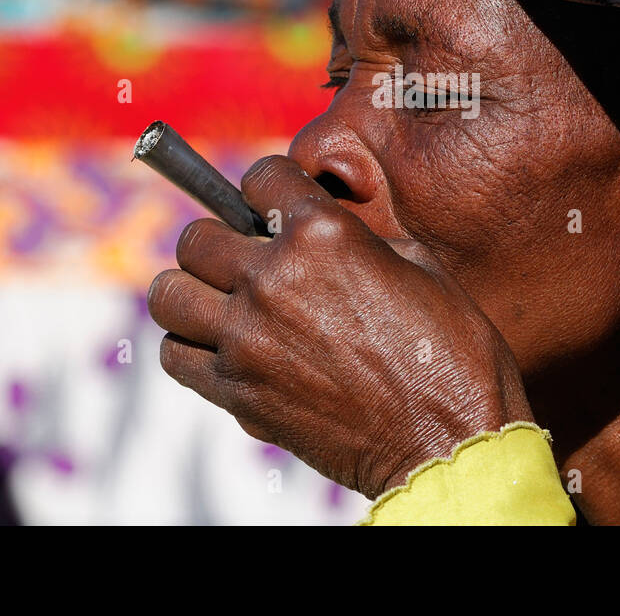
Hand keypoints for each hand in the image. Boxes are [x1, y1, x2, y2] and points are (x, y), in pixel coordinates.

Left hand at [147, 155, 533, 498]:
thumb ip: (358, 238)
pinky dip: (190, 347)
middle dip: (219, 242)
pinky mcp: (237, 391)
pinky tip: (221, 347)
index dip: (267, 189)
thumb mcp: (418, 266)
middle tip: (243, 260)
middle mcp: (274, 278)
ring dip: (192, 292)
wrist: (447, 442)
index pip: (259, 177)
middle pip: (196, 238)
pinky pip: (176, 355)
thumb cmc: (449, 353)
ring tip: (220, 302)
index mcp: (323, 234)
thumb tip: (322, 230)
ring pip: (169, 294)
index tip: (270, 207)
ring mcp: (248, 338)